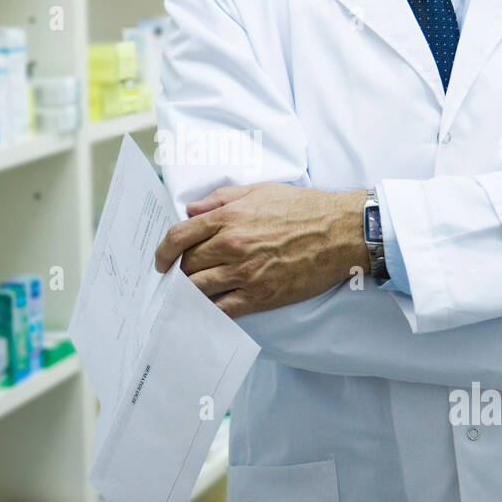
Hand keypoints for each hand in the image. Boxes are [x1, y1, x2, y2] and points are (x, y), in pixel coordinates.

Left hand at [154, 182, 369, 317]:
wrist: (341, 232)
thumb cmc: (304, 208)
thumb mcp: (260, 190)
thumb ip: (221, 198)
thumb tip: (191, 209)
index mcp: (229, 217)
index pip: (179, 236)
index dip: (163, 251)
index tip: (161, 260)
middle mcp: (232, 246)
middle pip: (187, 265)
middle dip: (178, 271)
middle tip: (179, 277)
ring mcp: (245, 273)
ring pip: (198, 289)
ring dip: (188, 293)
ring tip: (188, 294)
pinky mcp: (260, 296)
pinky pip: (222, 309)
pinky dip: (209, 311)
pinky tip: (206, 310)